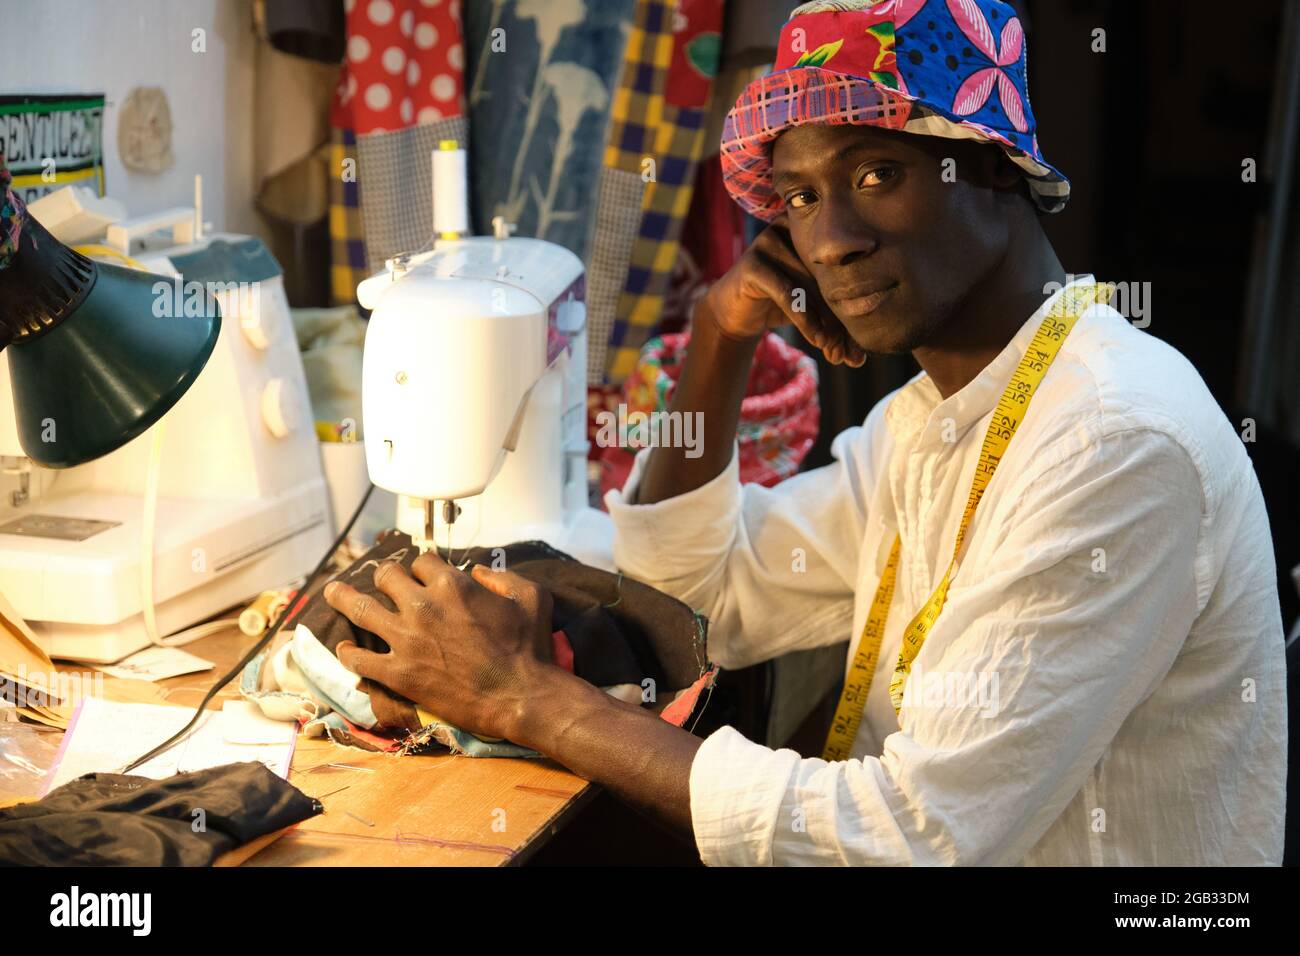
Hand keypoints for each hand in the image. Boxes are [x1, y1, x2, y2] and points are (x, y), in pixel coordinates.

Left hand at [323, 553, 557, 741]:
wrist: (520, 696)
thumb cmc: (529, 647)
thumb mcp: (532, 596)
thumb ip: (503, 576)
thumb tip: (478, 572)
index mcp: (452, 585)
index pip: (423, 561)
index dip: (424, 567)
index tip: (423, 574)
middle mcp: (422, 606)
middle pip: (387, 577)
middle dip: (384, 575)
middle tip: (380, 579)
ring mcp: (406, 640)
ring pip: (360, 609)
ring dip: (343, 597)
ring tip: (332, 592)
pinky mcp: (398, 673)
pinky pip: (360, 659)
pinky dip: (348, 652)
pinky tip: (345, 648)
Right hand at [704, 215, 864, 365]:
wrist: (733, 313)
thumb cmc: (780, 305)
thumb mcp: (814, 308)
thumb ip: (837, 321)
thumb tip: (862, 358)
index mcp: (813, 227)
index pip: (844, 265)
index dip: (856, 306)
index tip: (861, 344)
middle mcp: (792, 228)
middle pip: (828, 275)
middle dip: (841, 318)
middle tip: (852, 352)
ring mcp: (769, 242)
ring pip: (810, 286)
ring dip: (826, 323)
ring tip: (835, 350)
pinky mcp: (753, 263)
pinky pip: (787, 293)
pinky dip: (805, 319)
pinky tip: (816, 340)